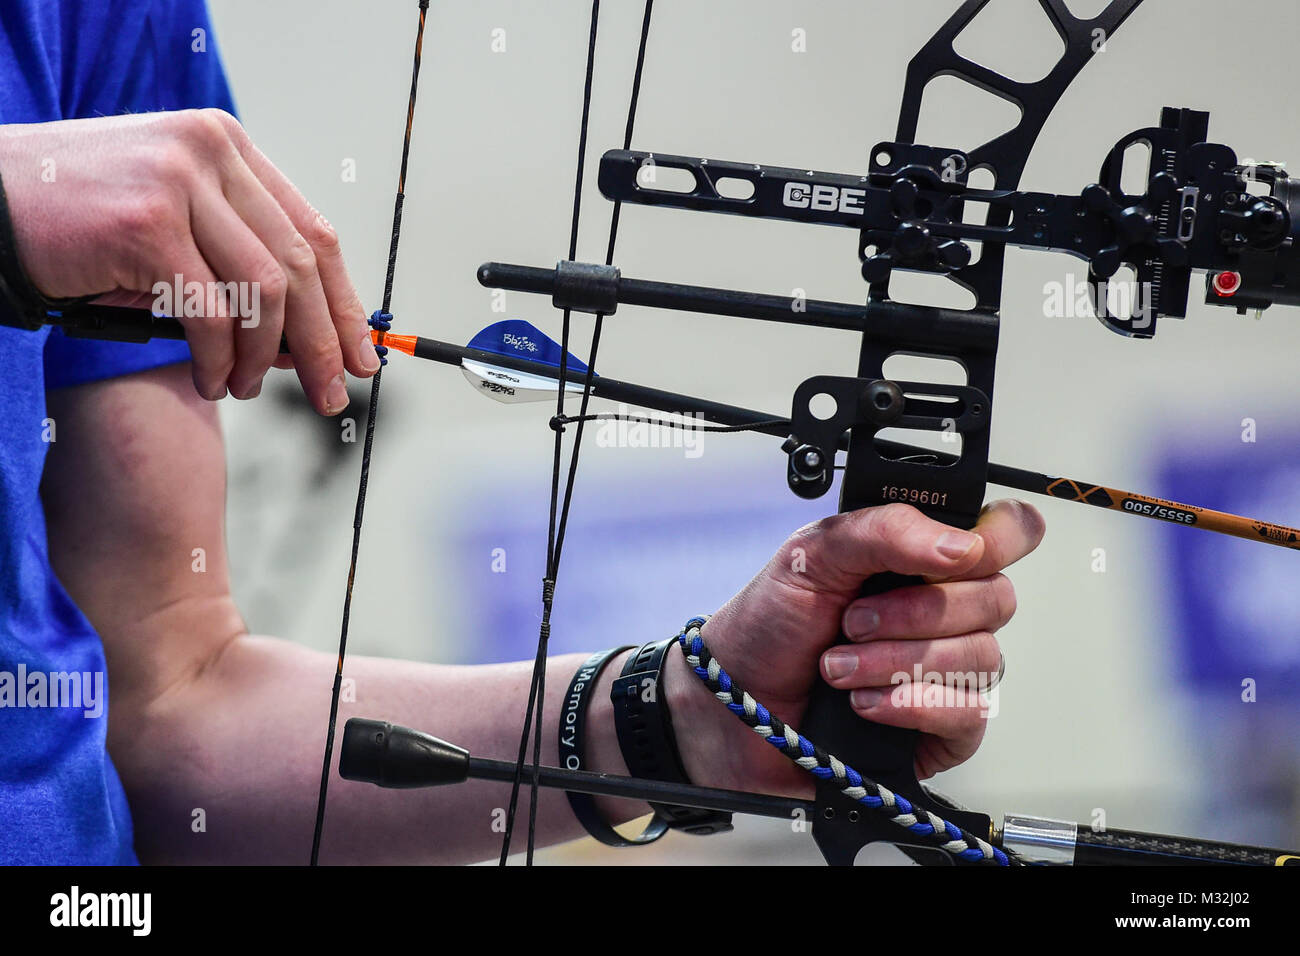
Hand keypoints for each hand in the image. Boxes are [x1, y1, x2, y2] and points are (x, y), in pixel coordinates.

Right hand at [0, 109, 375, 413]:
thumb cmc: (81, 218)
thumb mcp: (174, 222)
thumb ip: (237, 260)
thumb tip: (307, 340)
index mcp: (227, 146)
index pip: (313, 232)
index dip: (343, 301)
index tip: (360, 352)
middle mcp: (210, 153)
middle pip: (301, 265)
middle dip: (323, 341)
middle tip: (331, 392)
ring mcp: (179, 183)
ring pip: (263, 292)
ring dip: (263, 358)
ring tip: (243, 388)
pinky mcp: (147, 224)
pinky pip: (210, 313)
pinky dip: (217, 359)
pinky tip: (209, 379)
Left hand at [662, 499, 1044, 796]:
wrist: (730, 704)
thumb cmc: (767, 626)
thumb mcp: (812, 553)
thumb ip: (884, 531)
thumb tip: (959, 544)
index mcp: (921, 557)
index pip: (1004, 532)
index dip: (998, 537)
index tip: (955, 554)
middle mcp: (942, 611)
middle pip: (996, 598)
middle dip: (915, 612)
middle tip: (852, 620)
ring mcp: (945, 671)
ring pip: (981, 657)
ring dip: (897, 662)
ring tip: (840, 666)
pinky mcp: (940, 728)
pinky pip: (969, 714)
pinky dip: (911, 705)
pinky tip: (866, 703)